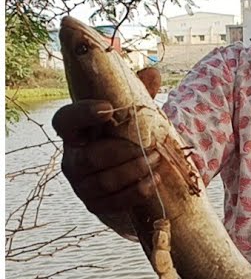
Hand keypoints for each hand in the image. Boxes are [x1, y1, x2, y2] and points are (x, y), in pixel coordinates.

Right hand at [53, 100, 160, 214]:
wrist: (129, 177)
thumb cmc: (126, 140)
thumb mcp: (133, 118)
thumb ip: (139, 95)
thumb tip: (152, 73)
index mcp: (75, 133)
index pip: (65, 121)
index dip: (83, 114)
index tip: (109, 109)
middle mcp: (72, 160)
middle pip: (91, 157)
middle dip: (124, 152)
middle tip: (152, 147)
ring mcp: (81, 185)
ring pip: (105, 180)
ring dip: (135, 171)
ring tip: (158, 160)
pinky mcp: (95, 205)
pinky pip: (114, 201)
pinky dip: (137, 191)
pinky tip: (155, 181)